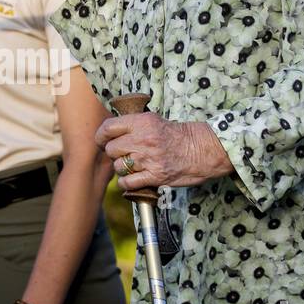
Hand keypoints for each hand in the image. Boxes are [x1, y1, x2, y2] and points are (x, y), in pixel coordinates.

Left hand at [96, 114, 233, 190]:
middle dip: (114, 153)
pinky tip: (133, 179)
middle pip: (111, 149)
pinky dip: (127, 183)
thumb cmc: (178, 135)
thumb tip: (109, 130)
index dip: (101, 136)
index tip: (102, 140)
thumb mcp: (154, 120)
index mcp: (142, 122)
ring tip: (132, 165)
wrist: (202, 150)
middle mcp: (143, 139)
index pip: (108, 128)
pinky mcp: (155, 176)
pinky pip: (128, 182)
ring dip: (122, 168)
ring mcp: (148, 159)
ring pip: (118, 166)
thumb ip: (133, 124)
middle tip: (123, 154)